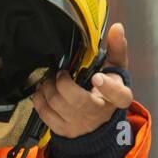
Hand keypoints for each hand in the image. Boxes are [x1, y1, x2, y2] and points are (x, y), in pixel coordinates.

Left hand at [31, 22, 134, 137]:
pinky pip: (45, 114)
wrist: (97, 123)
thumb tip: (117, 27)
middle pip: (76, 99)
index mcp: (117, 97)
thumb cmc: (106, 91)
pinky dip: (40, 100)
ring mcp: (80, 124)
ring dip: (48, 88)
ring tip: (49, 80)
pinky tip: (43, 91)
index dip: (107, 87)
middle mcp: (99, 113)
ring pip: (57, 105)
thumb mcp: (115, 70)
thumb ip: (117, 49)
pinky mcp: (64, 130)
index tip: (97, 78)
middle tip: (59, 73)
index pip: (117, 95)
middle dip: (62, 82)